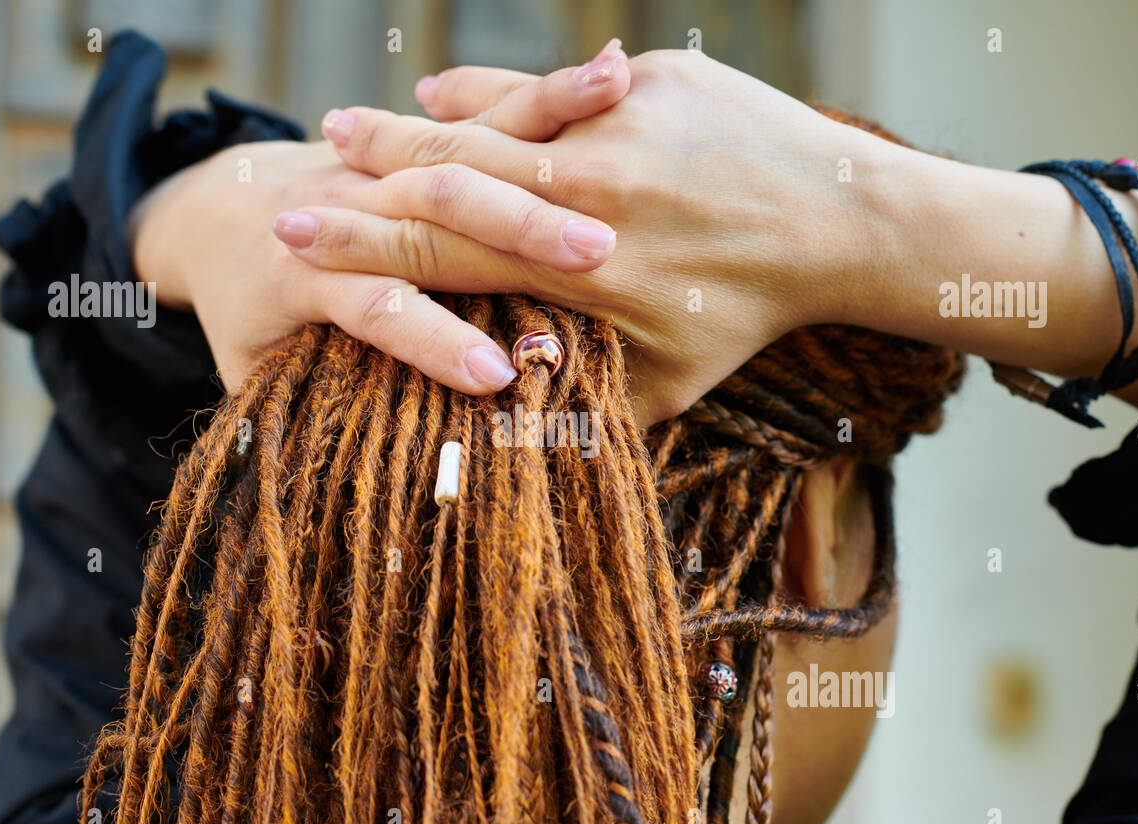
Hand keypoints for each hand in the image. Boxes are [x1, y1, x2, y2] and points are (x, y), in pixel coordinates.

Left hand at [127, 53, 630, 393]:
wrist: (215, 211)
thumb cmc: (247, 304)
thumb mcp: (249, 363)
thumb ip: (287, 409)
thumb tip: (311, 487)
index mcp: (311, 274)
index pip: (378, 304)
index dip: (432, 338)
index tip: (493, 378)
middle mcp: (354, 204)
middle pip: (443, 214)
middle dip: (520, 227)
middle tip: (594, 249)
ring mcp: (390, 163)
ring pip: (474, 145)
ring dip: (546, 124)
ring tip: (620, 107)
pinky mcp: (426, 142)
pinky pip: (493, 115)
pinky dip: (549, 94)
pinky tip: (614, 75)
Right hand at [292, 49, 886, 422]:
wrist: (848, 219)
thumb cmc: (751, 312)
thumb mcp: (669, 380)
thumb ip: (587, 403)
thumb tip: (511, 424)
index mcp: (577, 267)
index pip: (438, 247)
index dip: (357, 240)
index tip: (289, 234)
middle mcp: (585, 190)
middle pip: (441, 173)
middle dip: (358, 172)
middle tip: (294, 168)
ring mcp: (615, 126)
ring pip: (485, 120)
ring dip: (407, 125)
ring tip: (346, 125)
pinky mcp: (648, 84)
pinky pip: (545, 86)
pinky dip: (487, 92)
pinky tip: (438, 91)